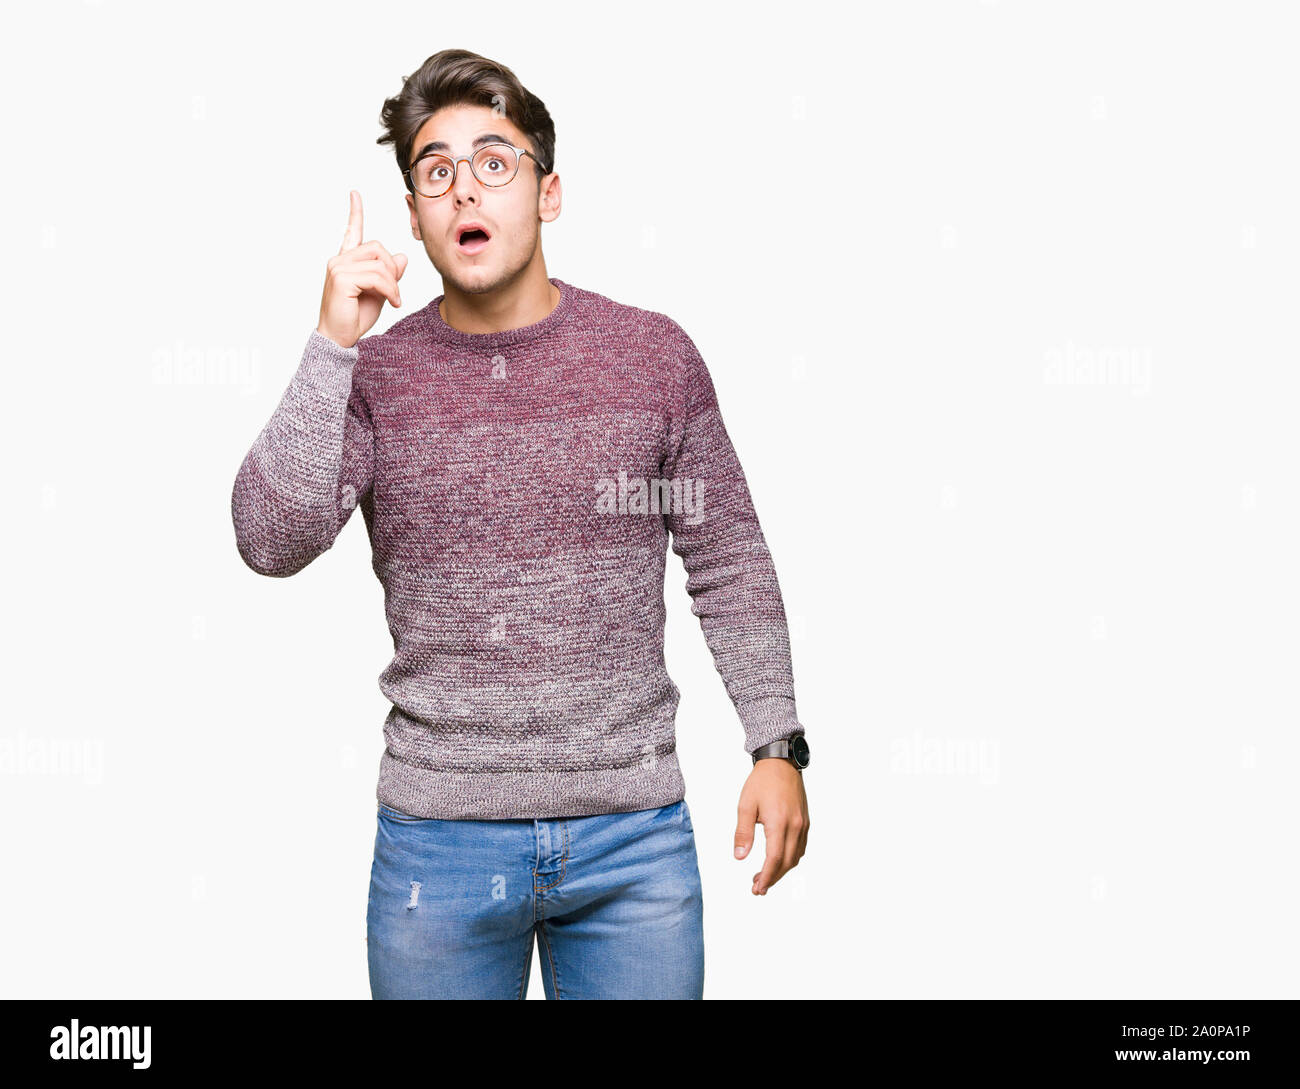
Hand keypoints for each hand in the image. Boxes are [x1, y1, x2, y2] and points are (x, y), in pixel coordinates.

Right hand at [316, 189, 408, 348]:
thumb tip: (402, 257)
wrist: (340, 338)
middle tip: (395, 291)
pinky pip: (377, 277)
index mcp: (346, 261)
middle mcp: (340, 260)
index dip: (355, 212)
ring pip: (380, 263)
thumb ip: (389, 275)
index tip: (355, 194)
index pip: (351, 231)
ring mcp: (338, 267)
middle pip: (377, 247)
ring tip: (394, 300)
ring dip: (393, 284)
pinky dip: (390, 290)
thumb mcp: (379, 293)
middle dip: (392, 269)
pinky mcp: (342, 278)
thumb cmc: (354, 317)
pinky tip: (392, 303)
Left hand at [735, 756, 808, 894]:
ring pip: (796, 857)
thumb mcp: (746, 805)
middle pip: (787, 862)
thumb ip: (743, 832)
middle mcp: (795, 826)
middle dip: (772, 878)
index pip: (775, 859)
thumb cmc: (761, 782)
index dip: (766, 877)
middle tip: (757, 888)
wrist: (781, 763)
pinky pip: (801, 847)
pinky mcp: (805, 821)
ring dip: (782, 870)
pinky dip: (790, 859)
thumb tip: (740, 857)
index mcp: (779, 822)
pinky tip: (779, 860)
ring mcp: (803, 824)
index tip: (757, 888)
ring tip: (764, 877)